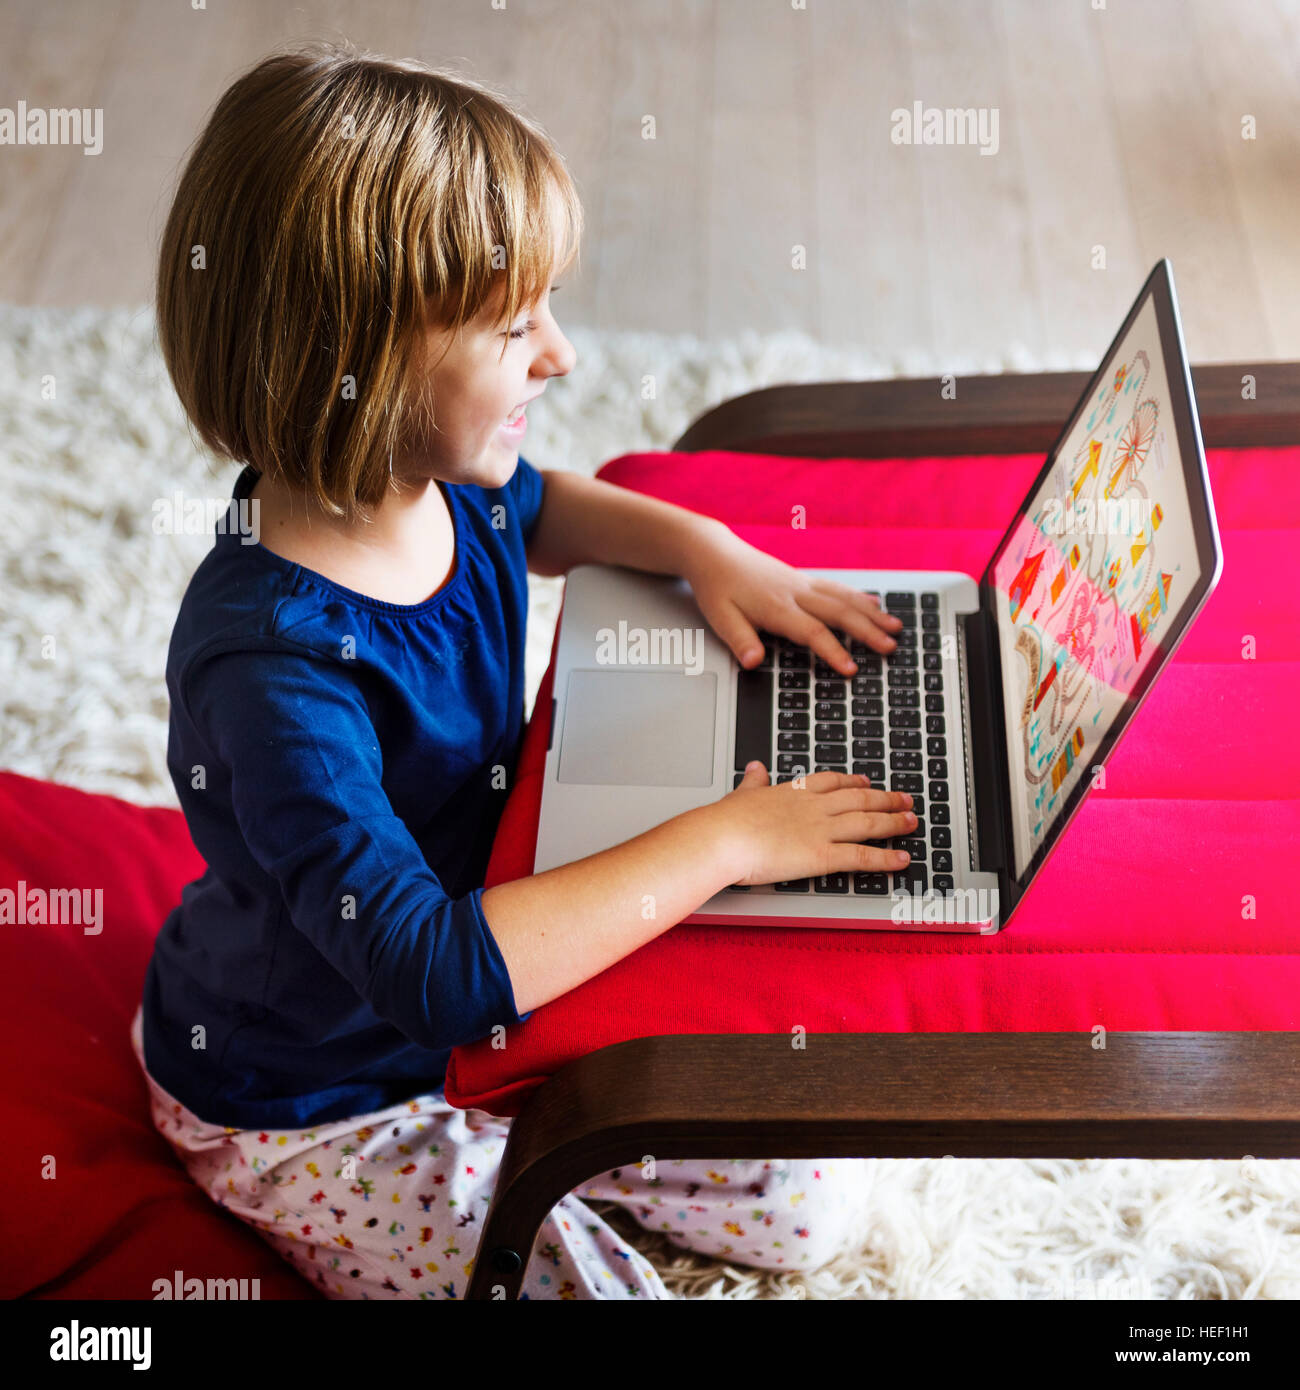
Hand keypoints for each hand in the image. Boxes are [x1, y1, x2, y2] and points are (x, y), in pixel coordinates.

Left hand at [681, 527, 902, 675]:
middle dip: (867, 631)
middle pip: (838, 613)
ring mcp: (802, 584)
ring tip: (896, 627)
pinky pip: (837, 588)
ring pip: (844, 599)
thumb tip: (753, 663)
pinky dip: (858, 597)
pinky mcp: (803, 579)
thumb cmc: (717, 587)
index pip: (811, 633)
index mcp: (776, 607)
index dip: (833, 652)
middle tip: (890, 648)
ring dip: (871, 614)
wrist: (714, 553)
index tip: (852, 669)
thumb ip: (740, 641)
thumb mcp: (720, 618)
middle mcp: (795, 593)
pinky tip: (874, 604)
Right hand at [713, 764, 915, 886]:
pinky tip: (902, 859)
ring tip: (912, 822)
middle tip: (905, 799)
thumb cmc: (726, 820)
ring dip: (893, 822)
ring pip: (867, 823)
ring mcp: (821, 830)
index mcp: (794, 792)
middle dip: (885, 799)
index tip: (867, 783)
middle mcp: (814, 807)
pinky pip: (861, 856)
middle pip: (859, 800)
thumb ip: (753, 781)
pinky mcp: (822, 855)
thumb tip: (755, 767)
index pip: (832, 782)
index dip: (854, 782)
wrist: (723, 837)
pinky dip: (885, 858)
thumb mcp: (741, 793)